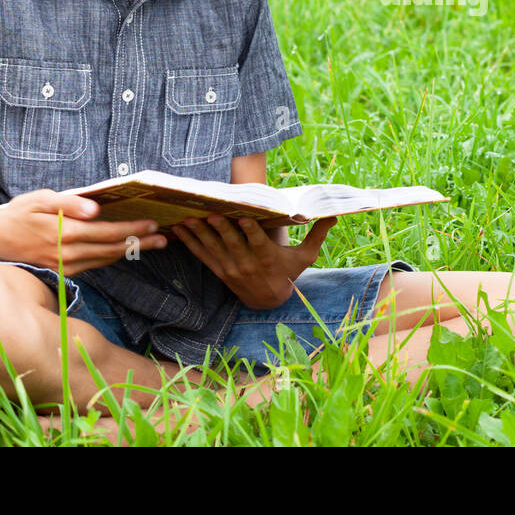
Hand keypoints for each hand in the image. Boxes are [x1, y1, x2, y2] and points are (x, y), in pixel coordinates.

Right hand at [0, 189, 168, 275]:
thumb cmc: (14, 216)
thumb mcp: (38, 200)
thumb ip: (68, 204)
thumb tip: (96, 210)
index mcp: (64, 234)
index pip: (108, 232)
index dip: (133, 229)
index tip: (154, 224)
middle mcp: (67, 255)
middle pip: (112, 249)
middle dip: (140, 243)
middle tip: (164, 238)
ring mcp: (65, 268)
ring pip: (105, 259)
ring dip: (130, 251)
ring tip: (152, 244)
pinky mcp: (61, 274)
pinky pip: (93, 265)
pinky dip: (111, 257)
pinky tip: (123, 250)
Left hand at [173, 214, 336, 309]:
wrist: (269, 301)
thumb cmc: (288, 273)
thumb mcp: (305, 256)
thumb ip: (316, 235)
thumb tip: (334, 215)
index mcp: (267, 259)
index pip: (259, 243)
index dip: (252, 231)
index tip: (245, 217)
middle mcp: (247, 264)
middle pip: (233, 244)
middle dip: (221, 229)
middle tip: (212, 213)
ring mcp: (230, 268)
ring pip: (214, 248)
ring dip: (201, 233)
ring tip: (189, 218)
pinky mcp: (219, 270)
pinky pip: (202, 255)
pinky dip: (191, 242)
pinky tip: (180, 229)